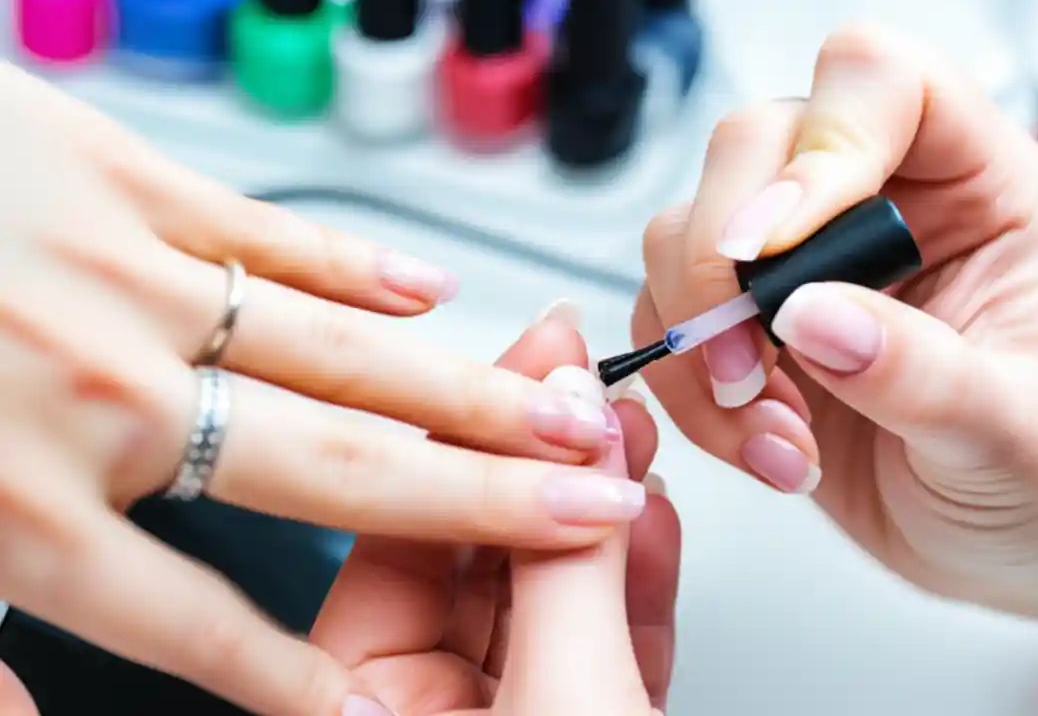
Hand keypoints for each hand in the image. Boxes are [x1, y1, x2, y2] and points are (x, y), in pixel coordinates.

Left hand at [0, 66, 643, 714]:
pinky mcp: (110, 179)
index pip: (208, 629)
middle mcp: (99, 398)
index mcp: (16, 508)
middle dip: (483, 506)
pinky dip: (355, 270)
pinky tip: (430, 292)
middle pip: (337, 473)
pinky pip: (263, 236)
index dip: (312, 683)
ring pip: (334, 354)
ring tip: (561, 416)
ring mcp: (119, 279)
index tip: (402, 706)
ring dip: (463, 394)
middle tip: (589, 514)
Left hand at [311, 316, 678, 715]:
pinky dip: (632, 582)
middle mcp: (420, 711)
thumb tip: (579, 443)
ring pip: (545, 594)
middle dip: (546, 467)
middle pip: (477, 560)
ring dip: (599, 513)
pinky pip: (596, 639)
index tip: (533, 375)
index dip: (472, 451)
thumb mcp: (564, 700)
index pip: (398, 552)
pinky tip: (653, 521)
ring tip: (629, 435)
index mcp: (364, 711)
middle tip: (580, 382)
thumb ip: (567, 573)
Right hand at [636, 25, 1037, 618]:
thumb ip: (920, 371)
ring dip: (700, 342)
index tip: (782, 255)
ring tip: (773, 432)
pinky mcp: (745, 323)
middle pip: (749, 146)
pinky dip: (689, 392)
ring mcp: (798, 257)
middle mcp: (873, 197)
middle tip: (745, 367)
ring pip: (684, 231)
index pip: (878, 80)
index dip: (822, 147)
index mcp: (969, 179)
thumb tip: (811, 316)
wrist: (1013, 534)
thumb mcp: (1010, 431)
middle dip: (720, 261)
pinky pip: (667, 320)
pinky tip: (764, 446)